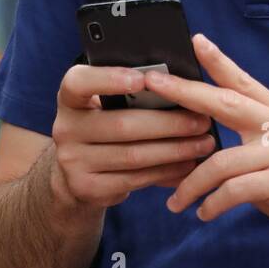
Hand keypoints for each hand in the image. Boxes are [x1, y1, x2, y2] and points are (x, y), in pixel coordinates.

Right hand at [50, 63, 215, 210]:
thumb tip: (180, 85)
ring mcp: (72, 161)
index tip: (143, 79)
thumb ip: (131, 93)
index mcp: (70, 98)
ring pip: (133, 155)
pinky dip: (166, 172)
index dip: (109, 79)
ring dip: (174, 150)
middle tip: (202, 120)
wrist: (78, 171)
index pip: (79, 83)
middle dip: (168, 123)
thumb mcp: (106, 105)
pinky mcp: (87, 188)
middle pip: (121, 124)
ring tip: (203, 144)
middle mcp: (65, 128)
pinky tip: (188, 165)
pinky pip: (134, 179)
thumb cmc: (106, 123)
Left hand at [149, 34, 268, 252]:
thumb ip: (250, 133)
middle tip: (153, 85)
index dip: (218, 60)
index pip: (242, 81)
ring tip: (176, 201)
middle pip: (226, 102)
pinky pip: (235, 189)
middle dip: (185, 92)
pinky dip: (213, 203)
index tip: (194, 40)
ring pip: (222, 159)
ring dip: (192, 183)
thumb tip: (203, 124)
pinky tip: (203, 213)